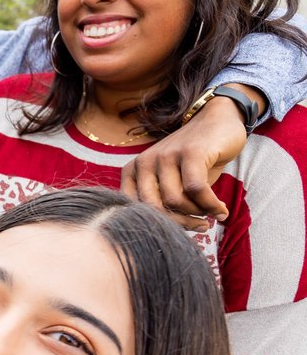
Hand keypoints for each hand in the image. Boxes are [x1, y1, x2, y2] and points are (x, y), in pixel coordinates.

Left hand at [119, 95, 246, 230]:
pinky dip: (210, 205)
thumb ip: (165, 203)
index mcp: (134, 171)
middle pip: (154, 208)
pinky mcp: (190, 152)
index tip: (179, 229)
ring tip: (211, 214)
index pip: (136, 209)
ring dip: (197, 213)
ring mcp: (166, 155)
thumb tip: (168, 235)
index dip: (158, 225)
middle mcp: (145, 162)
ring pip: (176, 200)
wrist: (218, 119)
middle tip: (199, 226)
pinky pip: (196, 189)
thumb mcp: (174, 181)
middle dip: (178, 222)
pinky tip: (221, 209)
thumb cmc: (195, 158)